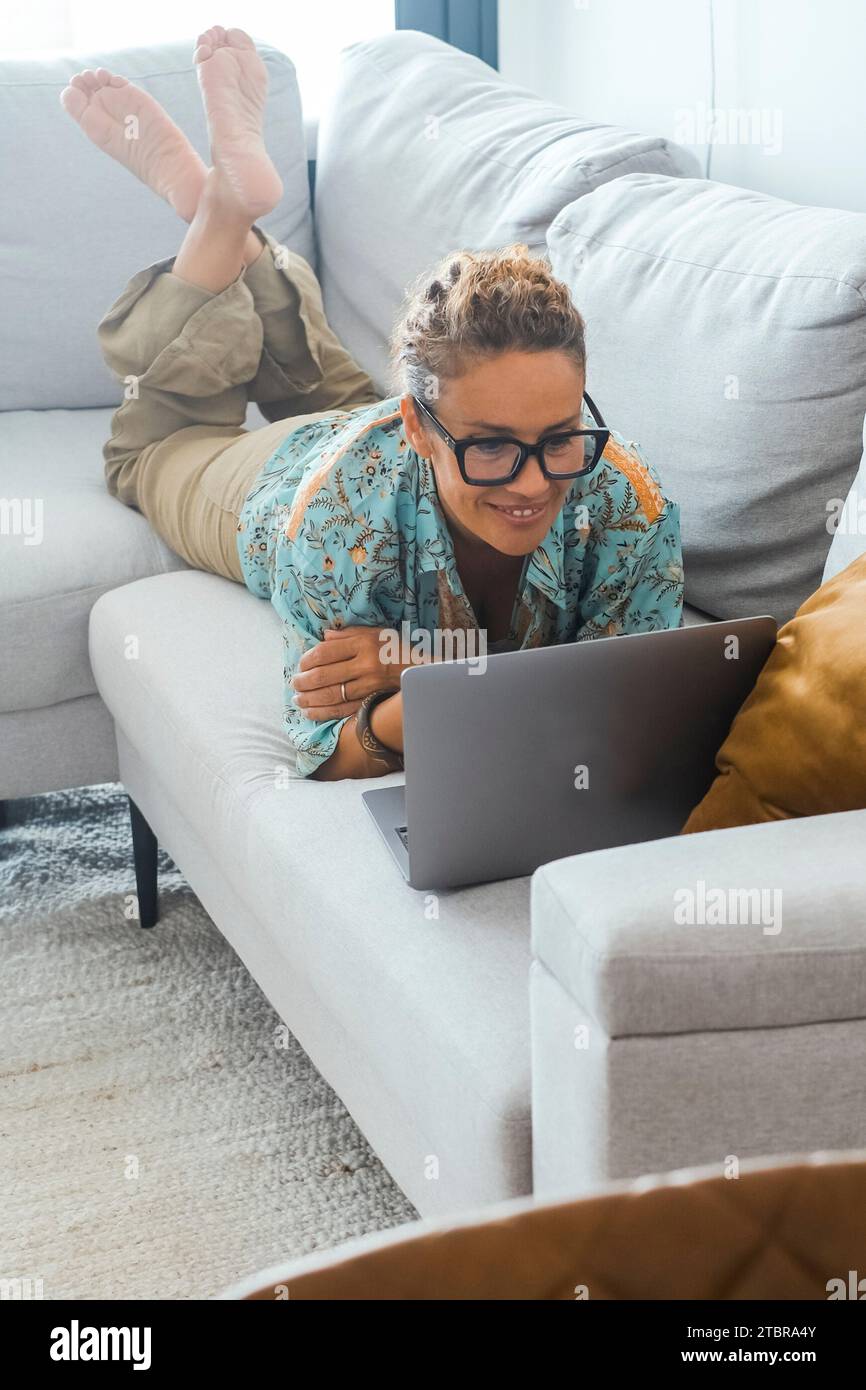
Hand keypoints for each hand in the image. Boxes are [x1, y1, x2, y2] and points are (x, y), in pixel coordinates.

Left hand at [292, 625, 416, 721]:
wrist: (420, 670)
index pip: (325, 652)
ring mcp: (368, 685)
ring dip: (309, 699)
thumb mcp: (373, 633)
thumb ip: (347, 634)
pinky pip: (342, 710)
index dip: (307, 660)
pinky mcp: (371, 700)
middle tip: (294, 684)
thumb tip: (322, 637)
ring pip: (330, 695)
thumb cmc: (393, 649)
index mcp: (362, 643)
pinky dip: (323, 713)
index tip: (300, 665)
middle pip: (324, 675)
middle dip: (303, 682)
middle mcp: (365, 664)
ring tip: (297, 699)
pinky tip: (310, 713)